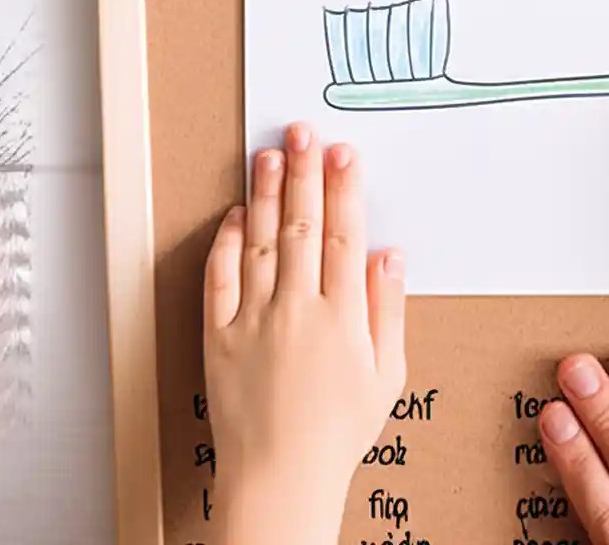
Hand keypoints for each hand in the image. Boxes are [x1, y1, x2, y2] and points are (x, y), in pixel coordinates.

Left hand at [202, 123, 406, 544]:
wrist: (281, 476)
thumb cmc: (338, 431)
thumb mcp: (387, 373)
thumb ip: (388, 309)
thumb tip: (390, 257)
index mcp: (341, 317)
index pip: (343, 236)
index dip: (344, 189)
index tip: (344, 153)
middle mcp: (295, 310)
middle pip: (299, 226)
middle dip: (302, 172)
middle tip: (302, 132)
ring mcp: (252, 321)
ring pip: (257, 243)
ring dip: (262, 194)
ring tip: (267, 155)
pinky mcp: (218, 337)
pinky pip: (218, 280)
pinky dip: (223, 244)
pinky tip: (231, 215)